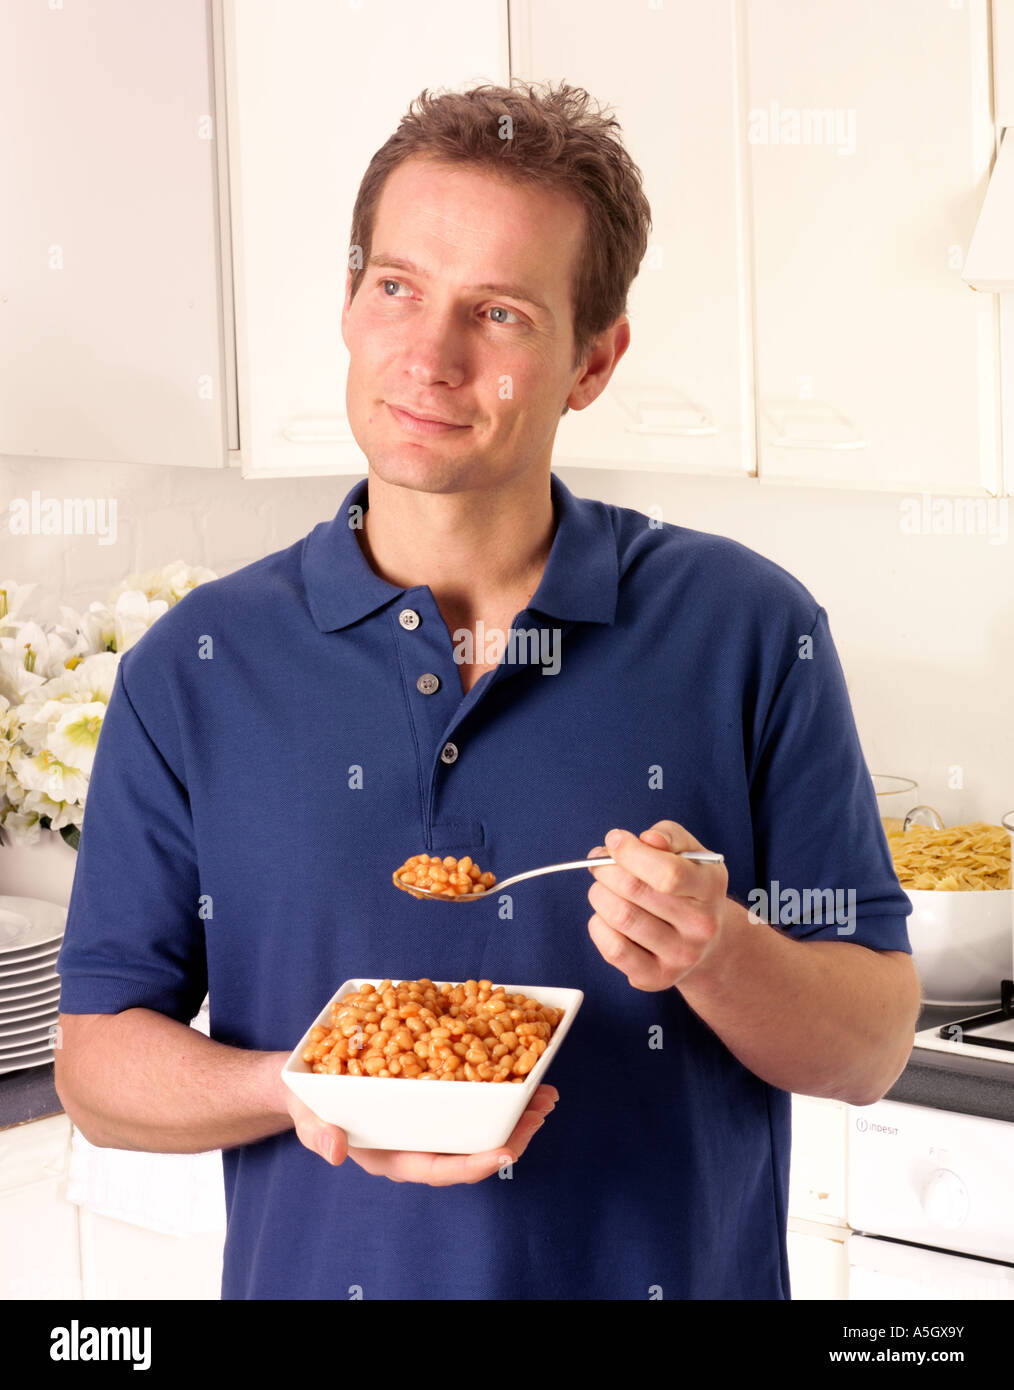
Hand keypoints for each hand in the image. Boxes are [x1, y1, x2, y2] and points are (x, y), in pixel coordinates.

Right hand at [283, 1078, 558, 1184]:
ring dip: (514, 1109)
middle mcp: (420, 1143)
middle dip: (513, 1134)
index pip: (442, 1169)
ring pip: (480, 1124)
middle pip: (474, 1149)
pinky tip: (517, 1065)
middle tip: (543, 1107)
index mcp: (396, 1158)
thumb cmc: (311, 1106)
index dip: (476, 1163)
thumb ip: (319, 1135)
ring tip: (544, 1088)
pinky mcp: (434, 1095)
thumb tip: (335, 1151)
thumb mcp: (309, 1119)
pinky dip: (496, 1084)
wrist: (311, 1084)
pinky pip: (471, 1097)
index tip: (508, 1150)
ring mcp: (430, 1121)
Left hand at [585, 821, 730, 990]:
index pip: (667, 873)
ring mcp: (679, 956)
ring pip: (619, 916)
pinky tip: (607, 916)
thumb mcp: (691, 853)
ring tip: (603, 888)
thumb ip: (669, 836)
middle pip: (634, 891)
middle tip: (600, 864)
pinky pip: (613, 948)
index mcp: (710, 888)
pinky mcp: (655, 978)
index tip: (614, 840)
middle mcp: (700, 926)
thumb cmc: (689, 887)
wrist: (706, 941)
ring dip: (599, 893)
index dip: (630, 852)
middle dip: (605, 869)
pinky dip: (599, 925)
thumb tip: (647, 839)